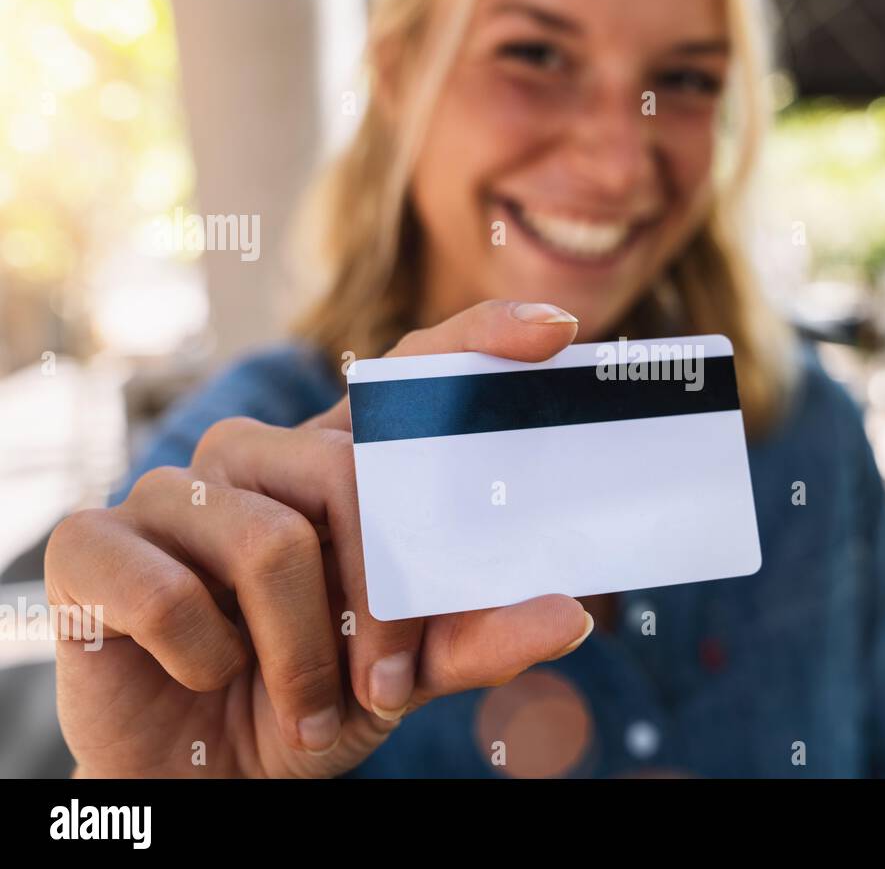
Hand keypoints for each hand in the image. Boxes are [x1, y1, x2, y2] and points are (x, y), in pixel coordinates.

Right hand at [48, 300, 593, 777]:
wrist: (201, 777)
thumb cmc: (309, 700)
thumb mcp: (405, 676)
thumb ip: (477, 639)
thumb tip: (570, 613)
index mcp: (335, 471)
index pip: (404, 377)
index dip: (474, 341)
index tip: (554, 329)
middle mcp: (257, 461)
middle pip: (344, 471)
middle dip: (381, 598)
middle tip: (387, 685)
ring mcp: (171, 494)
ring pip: (267, 541)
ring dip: (298, 653)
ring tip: (300, 703)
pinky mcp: (93, 543)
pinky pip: (168, 589)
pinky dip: (202, 656)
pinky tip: (200, 674)